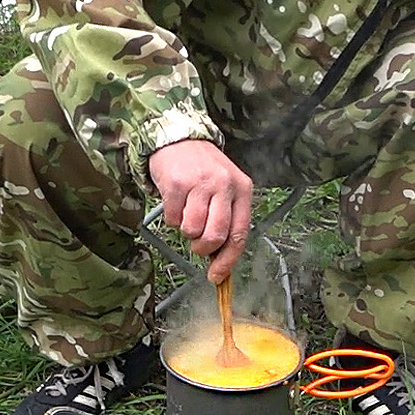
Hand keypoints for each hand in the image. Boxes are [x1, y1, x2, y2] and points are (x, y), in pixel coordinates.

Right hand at [148, 139, 252, 282]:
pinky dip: (172, 218)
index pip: (239, 234)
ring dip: (186, 230)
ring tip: (187, 213)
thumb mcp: (225, 188)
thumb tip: (219, 259)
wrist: (178, 138)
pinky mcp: (177, 183)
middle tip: (197, 243)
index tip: (216, 276)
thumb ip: (226, 218)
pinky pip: (173, 219)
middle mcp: (224, 185)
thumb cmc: (203, 169)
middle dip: (203, 248)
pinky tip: (176, 202)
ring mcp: (200, 183)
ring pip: (192, 230)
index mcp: (242, 189)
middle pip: (215, 236)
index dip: (227, 261)